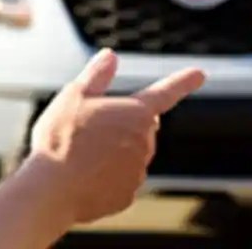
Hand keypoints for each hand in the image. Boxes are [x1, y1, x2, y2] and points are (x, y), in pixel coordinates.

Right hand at [26, 49, 205, 225]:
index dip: (183, 82)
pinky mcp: (126, 196)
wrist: (51, 188)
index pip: (165, 93)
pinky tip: (82, 176)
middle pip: (139, 128)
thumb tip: (110, 56)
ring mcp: (138, 172)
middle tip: (86, 129)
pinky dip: (104, 177)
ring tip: (79, 155)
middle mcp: (145, 142)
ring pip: (129, 155)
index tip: (200, 74)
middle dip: (121, 125)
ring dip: (112, 152)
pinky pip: (118, 181)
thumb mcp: (73, 96)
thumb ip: (97, 76)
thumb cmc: (60, 138)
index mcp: (136, 113)